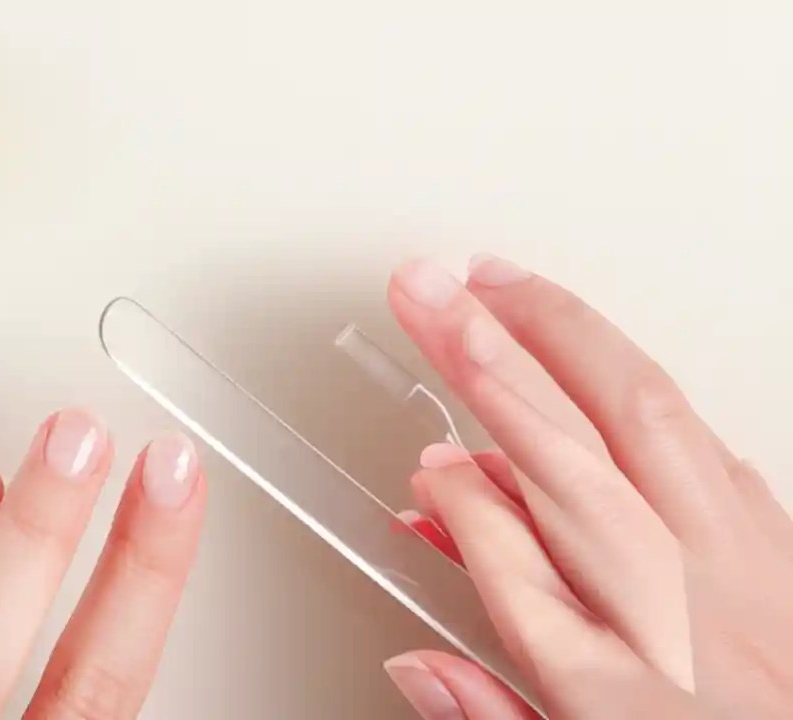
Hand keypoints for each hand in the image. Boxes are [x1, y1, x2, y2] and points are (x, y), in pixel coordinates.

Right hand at [383, 255, 792, 718]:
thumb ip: (490, 713)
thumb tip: (417, 662)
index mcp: (615, 689)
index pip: (504, 550)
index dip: (455, 493)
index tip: (425, 465)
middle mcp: (682, 613)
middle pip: (562, 452)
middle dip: (483, 354)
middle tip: (427, 291)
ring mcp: (743, 568)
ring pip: (643, 417)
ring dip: (562, 336)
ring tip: (499, 284)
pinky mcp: (782, 547)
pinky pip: (706, 443)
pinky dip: (638, 389)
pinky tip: (601, 357)